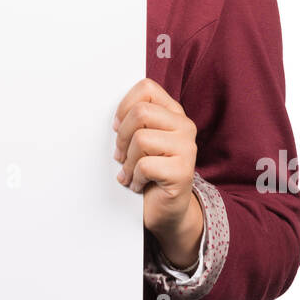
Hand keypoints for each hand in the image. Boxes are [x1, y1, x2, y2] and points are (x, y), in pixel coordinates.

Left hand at [112, 77, 199, 239]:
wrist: (167, 211)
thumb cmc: (150, 173)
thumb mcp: (140, 141)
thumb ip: (134, 121)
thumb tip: (112, 116)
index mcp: (174, 113)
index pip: (147, 88)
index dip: (124, 106)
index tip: (117, 126)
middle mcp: (185, 126)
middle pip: (141, 112)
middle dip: (122, 137)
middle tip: (120, 155)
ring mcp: (187, 148)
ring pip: (141, 139)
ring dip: (128, 161)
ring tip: (130, 172)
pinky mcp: (183, 171)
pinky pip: (145, 165)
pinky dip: (135, 178)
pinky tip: (138, 185)